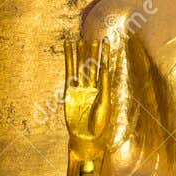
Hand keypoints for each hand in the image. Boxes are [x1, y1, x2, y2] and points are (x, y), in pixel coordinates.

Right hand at [63, 37, 111, 164]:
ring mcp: (80, 87)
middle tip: (96, 39)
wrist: (86, 137)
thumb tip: (104, 68)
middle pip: (93, 65)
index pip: (105, 66)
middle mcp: (92, 86)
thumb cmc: (99, 124)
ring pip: (80, 66)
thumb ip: (104, 86)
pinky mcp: (69, 90)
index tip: (108, 41)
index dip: (106, 54)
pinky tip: (68, 50)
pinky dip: (68, 60)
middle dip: (94, 53)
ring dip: (80, 54)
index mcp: (103, 88)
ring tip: (80, 41)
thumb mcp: (105, 104)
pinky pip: (69, 71)